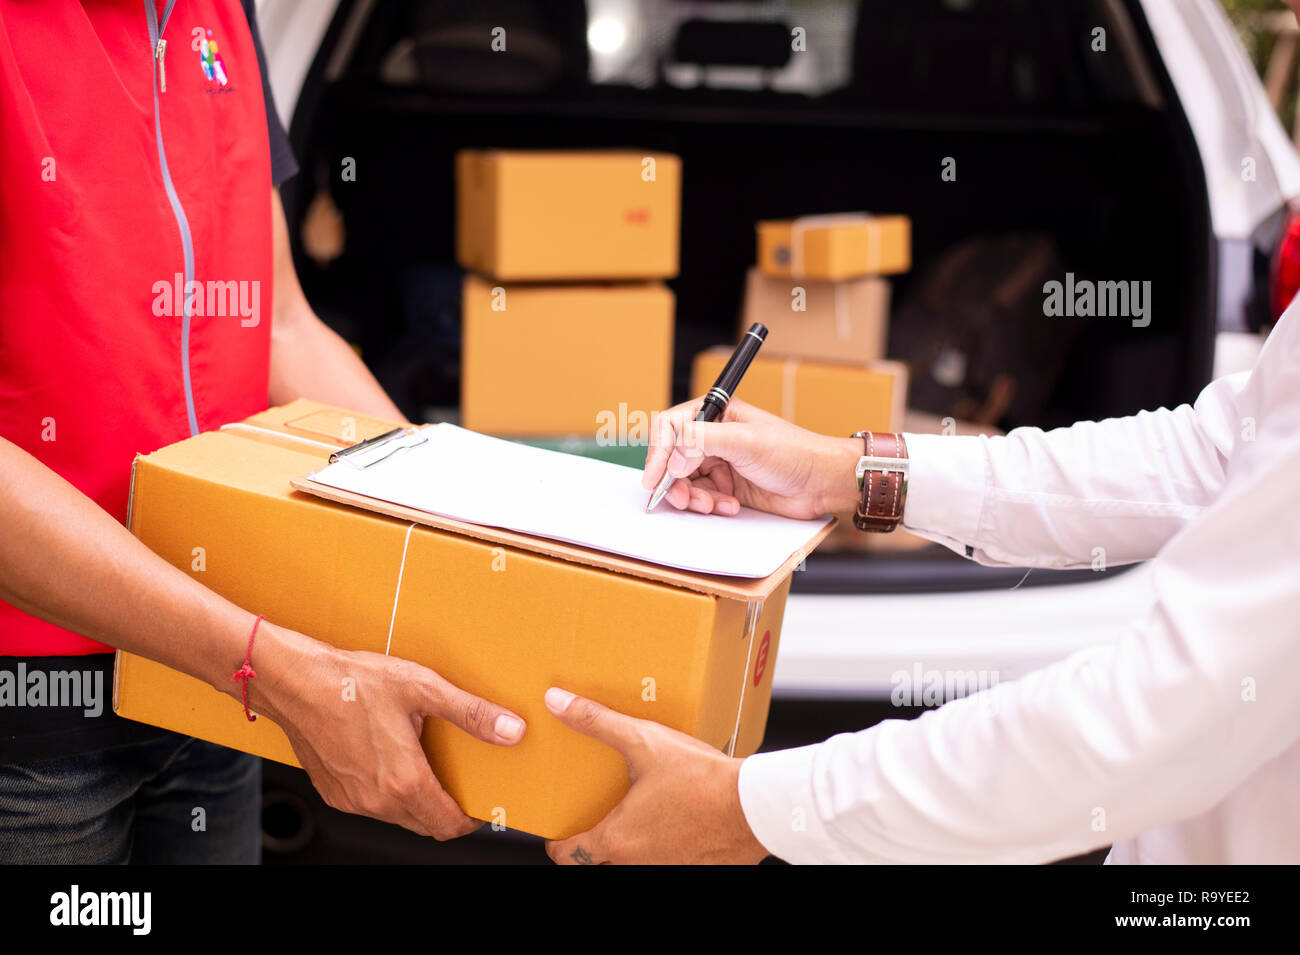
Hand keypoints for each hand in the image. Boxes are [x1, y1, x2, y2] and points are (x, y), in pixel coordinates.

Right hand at [251, 624, 524, 838]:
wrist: (294, 682)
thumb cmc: (352, 683)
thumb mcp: (423, 688)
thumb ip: (471, 713)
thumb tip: (511, 731)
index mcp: (403, 780)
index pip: (448, 824)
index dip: (470, 820)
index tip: (480, 805)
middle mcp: (377, 799)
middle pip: (425, 825)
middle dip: (446, 809)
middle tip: (458, 781)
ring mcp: (352, 800)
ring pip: (397, 816)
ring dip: (416, 800)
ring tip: (425, 763)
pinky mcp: (334, 793)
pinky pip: (371, 805)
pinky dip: (387, 792)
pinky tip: (390, 758)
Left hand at [541, 688, 768, 864]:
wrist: (754, 806)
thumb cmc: (701, 778)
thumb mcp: (642, 742)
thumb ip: (596, 722)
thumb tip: (557, 702)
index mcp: (619, 839)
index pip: (569, 857)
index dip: (559, 844)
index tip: (560, 832)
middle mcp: (639, 863)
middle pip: (601, 862)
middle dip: (596, 843)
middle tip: (599, 816)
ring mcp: (669, 869)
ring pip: (636, 863)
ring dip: (633, 843)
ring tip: (641, 813)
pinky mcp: (697, 869)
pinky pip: (670, 861)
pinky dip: (667, 845)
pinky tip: (679, 818)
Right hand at [643, 398, 862, 518]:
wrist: (821, 482)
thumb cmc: (793, 452)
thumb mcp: (746, 441)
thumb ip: (704, 442)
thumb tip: (674, 459)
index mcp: (714, 413)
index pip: (669, 427)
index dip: (658, 452)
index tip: (655, 478)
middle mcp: (712, 436)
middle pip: (672, 458)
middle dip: (675, 481)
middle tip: (683, 499)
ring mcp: (718, 462)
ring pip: (684, 481)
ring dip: (693, 497)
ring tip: (715, 504)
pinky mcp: (726, 486)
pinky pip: (701, 497)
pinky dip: (710, 505)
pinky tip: (731, 505)